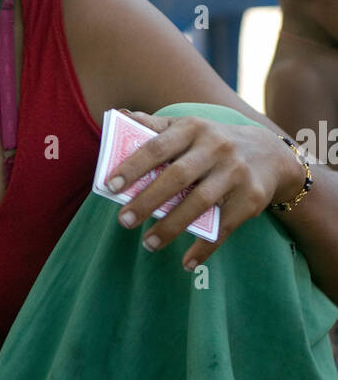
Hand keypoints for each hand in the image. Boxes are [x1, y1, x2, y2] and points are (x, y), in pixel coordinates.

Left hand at [106, 110, 305, 270]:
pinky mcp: (250, 198)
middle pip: (177, 177)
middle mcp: (216, 147)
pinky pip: (224, 227)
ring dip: (171, 227)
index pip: (157, 147)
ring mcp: (235, 173)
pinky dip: (205, 247)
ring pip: (199, 203)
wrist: (270, 154)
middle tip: (124, 221)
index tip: (110, 185)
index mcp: (193, 128)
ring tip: (148, 244)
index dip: (133, 166)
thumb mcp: (188, 128)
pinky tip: (187, 263)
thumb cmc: (213, 143)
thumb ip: (154, 126)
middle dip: (148, 200)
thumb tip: (119, 116)